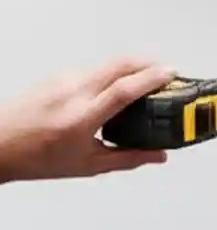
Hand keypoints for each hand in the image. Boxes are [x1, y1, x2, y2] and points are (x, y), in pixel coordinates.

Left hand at [0, 58, 175, 184]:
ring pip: (107, 64)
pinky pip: (94, 69)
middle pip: (120, 64)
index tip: (172, 75)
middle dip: (149, 63)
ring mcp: (64, 81)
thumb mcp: (87, 165)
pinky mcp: (58, 76)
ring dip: (131, 68)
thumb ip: (128, 159)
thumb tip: (157, 156)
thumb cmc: (32, 157)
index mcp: (81, 118)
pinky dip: (112, 73)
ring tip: (145, 83)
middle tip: (167, 73)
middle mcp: (72, 93)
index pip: (124, 89)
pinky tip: (116, 89)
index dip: (152, 79)